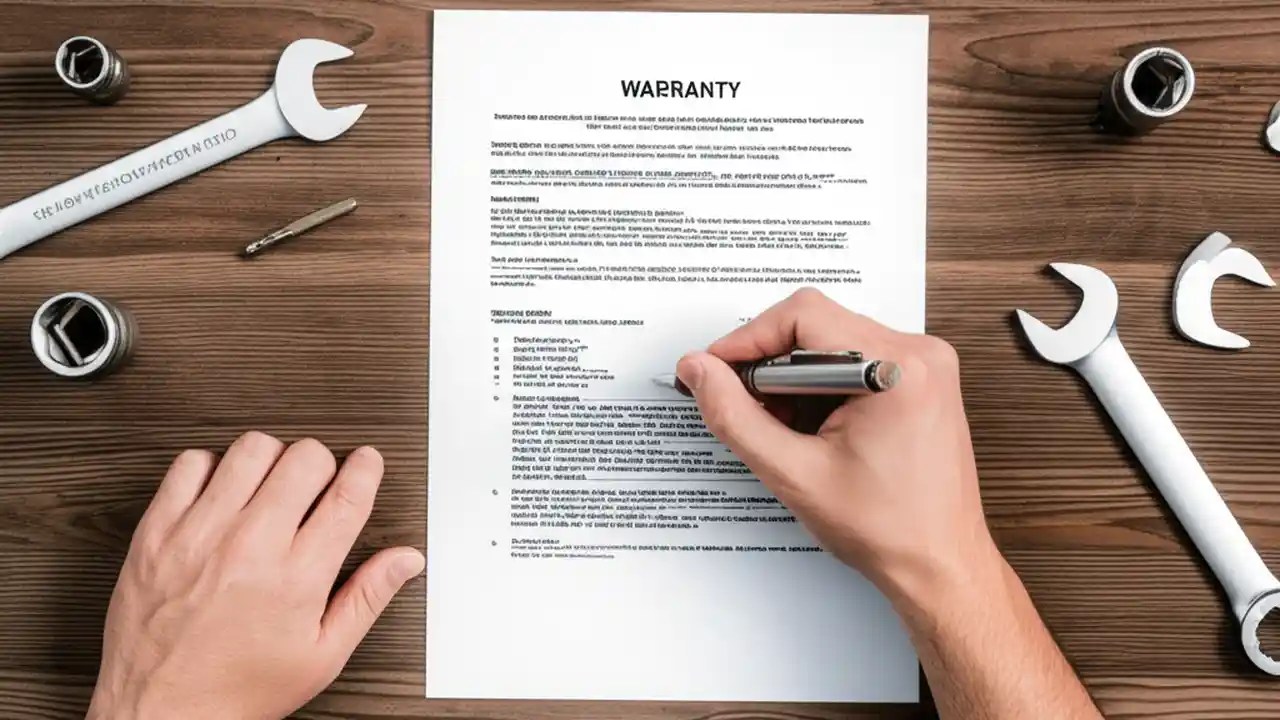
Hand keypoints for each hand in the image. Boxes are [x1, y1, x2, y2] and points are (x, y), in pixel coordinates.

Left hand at [87, 432, 423, 719]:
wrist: (158, 710)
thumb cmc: (238, 688)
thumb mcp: (321, 655)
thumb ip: (368, 597)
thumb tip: (406, 560)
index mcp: (297, 578)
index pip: (347, 496)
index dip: (367, 468)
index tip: (367, 462)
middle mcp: (250, 547)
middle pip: (306, 459)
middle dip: (323, 464)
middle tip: (317, 484)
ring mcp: (200, 534)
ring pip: (253, 449)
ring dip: (272, 459)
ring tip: (270, 485)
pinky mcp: (158, 531)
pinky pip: (190, 464)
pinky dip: (213, 468)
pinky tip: (222, 494)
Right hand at [677, 289, 998, 607]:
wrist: (940, 565)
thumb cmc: (890, 530)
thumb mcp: (794, 473)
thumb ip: (735, 416)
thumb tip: (700, 371)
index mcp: (896, 370)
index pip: (803, 316)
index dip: (748, 339)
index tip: (716, 368)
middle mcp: (919, 355)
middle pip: (817, 324)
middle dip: (770, 365)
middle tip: (749, 410)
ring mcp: (925, 365)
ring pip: (832, 340)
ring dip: (795, 377)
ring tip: (787, 429)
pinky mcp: (920, 380)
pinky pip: (855, 358)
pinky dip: (821, 385)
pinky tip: (814, 428)